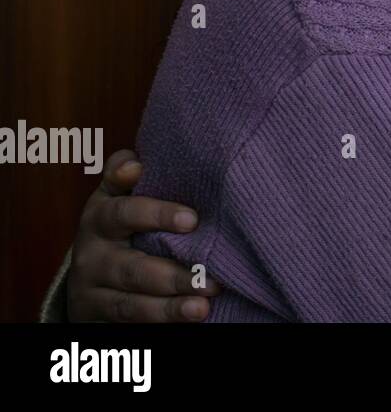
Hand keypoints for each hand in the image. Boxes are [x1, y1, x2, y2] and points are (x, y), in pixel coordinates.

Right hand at [66, 149, 220, 321]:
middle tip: (210, 276)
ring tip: (204, 305)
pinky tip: (192, 316)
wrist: (88, 263)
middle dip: (172, 274)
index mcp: (100, 215)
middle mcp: (92, 253)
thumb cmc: (122, 218)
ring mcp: (92, 287)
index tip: (191, 219)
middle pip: (132, 267)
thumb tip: (135, 162)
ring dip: (170, 307)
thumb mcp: (119, 192)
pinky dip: (162, 319)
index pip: (123, 212)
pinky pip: (131, 320)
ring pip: (131, 302)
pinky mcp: (96, 314)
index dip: (155, 214)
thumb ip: (125, 173)